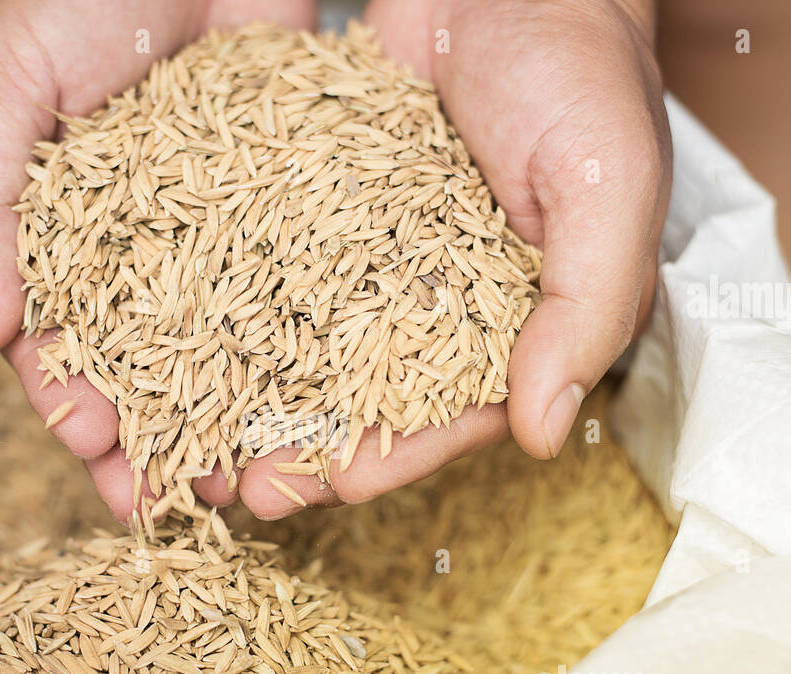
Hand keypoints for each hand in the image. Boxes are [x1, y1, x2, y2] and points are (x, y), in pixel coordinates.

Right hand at [0, 0, 315, 521]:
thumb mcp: (8, 81)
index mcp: (64, 234)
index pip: (58, 338)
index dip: (68, 399)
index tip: (88, 449)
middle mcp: (144, 248)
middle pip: (143, 365)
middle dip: (147, 438)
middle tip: (160, 503)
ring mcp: (223, 236)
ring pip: (224, 348)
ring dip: (225, 420)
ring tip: (236, 482)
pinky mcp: (293, 211)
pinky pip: (298, 291)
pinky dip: (302, 350)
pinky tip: (312, 404)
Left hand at [239, 0, 671, 517]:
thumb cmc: (581, 66)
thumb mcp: (608, 184)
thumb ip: (586, 308)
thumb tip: (543, 434)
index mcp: (523, 321)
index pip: (451, 416)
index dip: (384, 460)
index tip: (314, 489)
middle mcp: (448, 303)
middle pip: (368, 399)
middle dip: (301, 448)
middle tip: (227, 488)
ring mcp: (386, 259)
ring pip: (314, 348)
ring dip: (257, 397)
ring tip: (188, 438)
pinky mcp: (334, 212)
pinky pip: (282, 268)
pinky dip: (238, 306)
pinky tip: (182, 335)